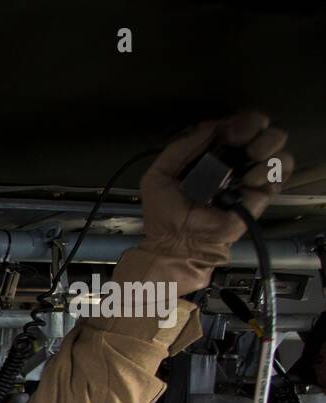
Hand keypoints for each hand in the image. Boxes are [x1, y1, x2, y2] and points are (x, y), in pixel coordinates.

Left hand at [138, 111, 291, 267]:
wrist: (176, 244)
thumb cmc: (164, 214)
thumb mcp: (159, 174)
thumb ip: (181, 147)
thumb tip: (210, 126)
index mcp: (208, 155)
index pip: (231, 127)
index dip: (235, 121)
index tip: (229, 129)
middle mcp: (232, 164)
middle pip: (259, 131)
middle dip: (254, 126)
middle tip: (242, 138)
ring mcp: (248, 179)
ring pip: (276, 148)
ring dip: (267, 144)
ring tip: (251, 156)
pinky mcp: (259, 196)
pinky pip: (279, 174)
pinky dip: (269, 170)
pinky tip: (250, 179)